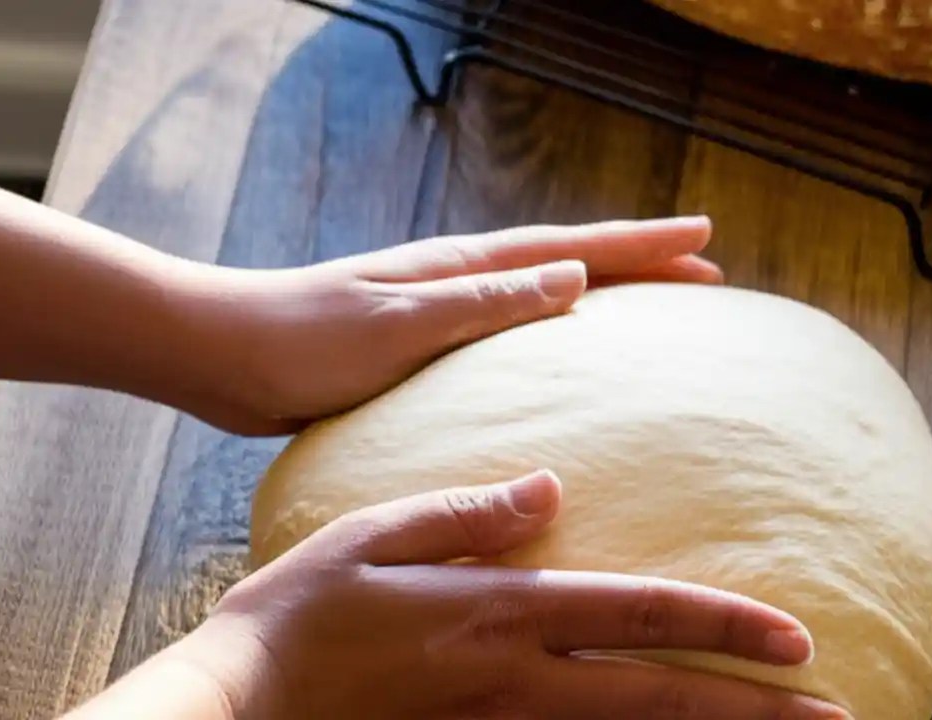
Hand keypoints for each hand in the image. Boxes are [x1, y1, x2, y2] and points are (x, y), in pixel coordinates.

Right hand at [171, 470, 849, 719]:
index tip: (798, 637)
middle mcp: (515, 678)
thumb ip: (472, 511)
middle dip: (754, 713)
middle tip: (835, 718)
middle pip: (658, 698)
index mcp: (500, 613)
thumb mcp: (378, 534)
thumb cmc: (301, 610)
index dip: (723, 625)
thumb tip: (551, 487)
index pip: (639, 613)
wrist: (240, 706)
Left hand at [175, 217, 722, 434]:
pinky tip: (562, 353)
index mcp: (464, 270)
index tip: (704, 240)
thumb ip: (485, 303)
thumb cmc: (304, 341)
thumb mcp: (401, 324)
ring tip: (655, 305)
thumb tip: (577, 277)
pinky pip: (513, 331)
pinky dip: (555, 329)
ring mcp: (446, 309)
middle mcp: (463, 280)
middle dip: (640, 262)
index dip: (642, 246)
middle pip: (572, 262)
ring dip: (606, 291)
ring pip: (547, 291)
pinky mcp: (425, 343)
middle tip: (705, 269)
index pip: (574, 249)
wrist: (226, 354)